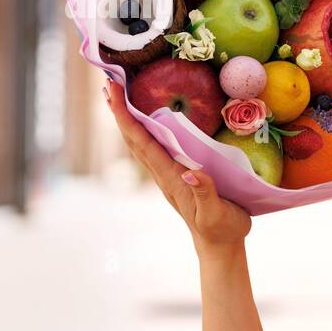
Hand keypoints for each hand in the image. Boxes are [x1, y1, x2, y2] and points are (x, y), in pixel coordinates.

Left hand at [104, 78, 251, 254]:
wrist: (219, 248)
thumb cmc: (222, 230)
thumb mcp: (216, 214)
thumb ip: (205, 193)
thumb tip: (189, 170)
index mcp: (171, 178)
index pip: (142, 142)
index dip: (127, 116)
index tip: (115, 92)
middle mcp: (164, 174)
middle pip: (133, 139)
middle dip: (119, 111)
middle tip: (109, 82)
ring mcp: (167, 175)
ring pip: (139, 142)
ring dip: (127, 118)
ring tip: (117, 95)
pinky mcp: (175, 176)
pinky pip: (152, 148)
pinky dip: (142, 129)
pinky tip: (144, 120)